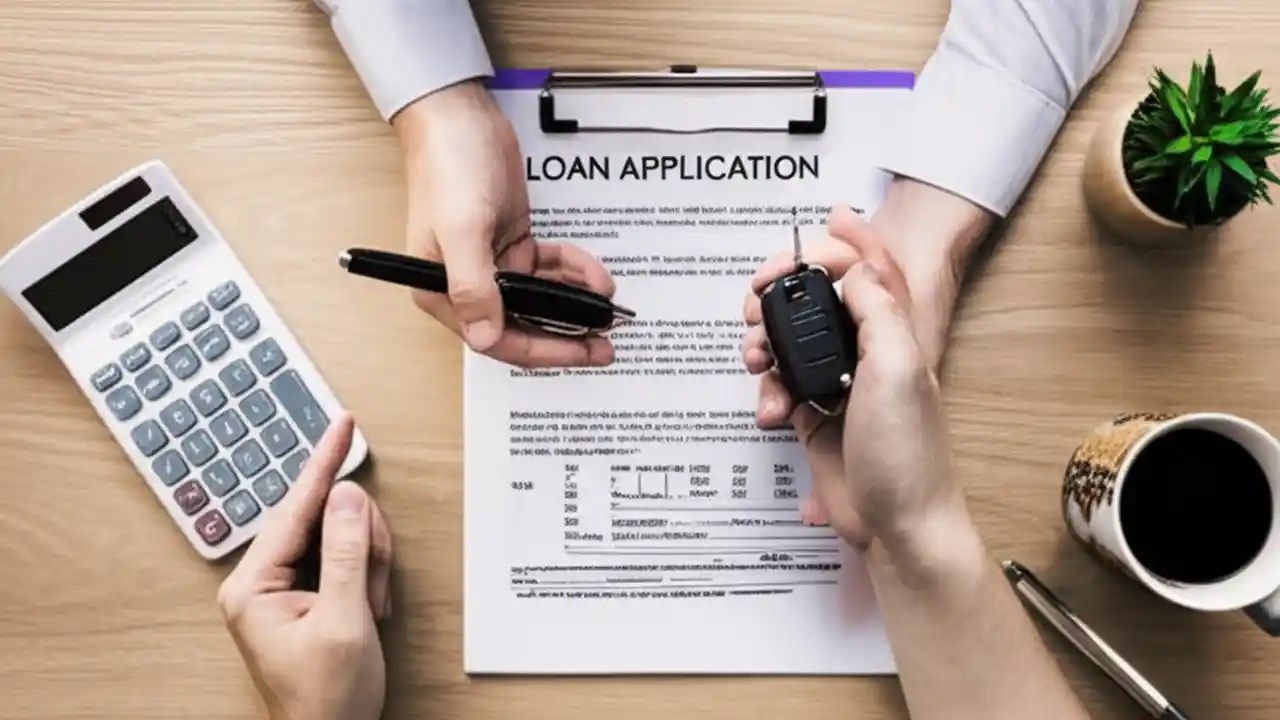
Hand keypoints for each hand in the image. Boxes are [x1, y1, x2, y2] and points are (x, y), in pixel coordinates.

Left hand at [218, 414, 393, 719]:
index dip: (324, 463)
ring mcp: (280, 588)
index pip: (295, 508)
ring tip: (372, 607)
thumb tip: (347, 497)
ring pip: (340, 537)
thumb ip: (349, 554)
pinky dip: (366, 576)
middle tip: (376, 584)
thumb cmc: (326, 701)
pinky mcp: (301, 595)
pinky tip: (369, 605)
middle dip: (363, 544)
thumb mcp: (346, 622)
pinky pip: (342, 559)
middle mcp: (260, 581)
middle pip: (324, 520)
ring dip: (368, 565)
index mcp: (254, 586)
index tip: (341, 426)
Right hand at [394, 80, 615, 366]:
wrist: (460, 117)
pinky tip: (595, 274)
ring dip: (575, 303)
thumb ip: (474, 287)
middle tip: (605, 347)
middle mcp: (467, 285)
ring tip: (609, 307)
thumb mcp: (462, 231)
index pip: (495, 338)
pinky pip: (549, 269)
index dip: (541, 351)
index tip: (580, 354)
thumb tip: (485, 336)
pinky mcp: (513, 242)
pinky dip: (573, 271)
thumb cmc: (449, 169)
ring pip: (541, 300)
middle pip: (522, 326)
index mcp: (442, 292)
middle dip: (565, 337)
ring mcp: (493, 264)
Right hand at [742, 211, 962, 548]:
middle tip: (753, 303)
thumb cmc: (908, 454)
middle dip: (779, 297)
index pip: (860, 269)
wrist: (897, 526)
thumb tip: (854, 267)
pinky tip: (772, 412)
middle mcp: (866, 351)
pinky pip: (780, 388)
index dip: (827, 252)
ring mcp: (838, 384)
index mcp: (894, 331)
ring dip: (765, 345)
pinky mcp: (815, 416)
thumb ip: (877, 309)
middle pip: (815, 301)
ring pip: (790, 343)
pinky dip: (768, 394)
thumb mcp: (898, 367)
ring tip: (755, 359)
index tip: (791, 256)